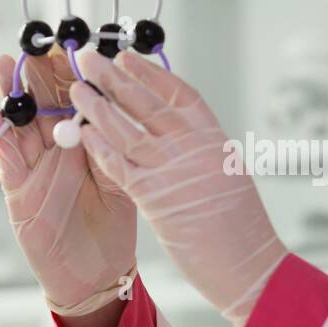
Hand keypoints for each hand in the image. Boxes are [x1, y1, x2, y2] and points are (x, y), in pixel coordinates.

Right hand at [0, 51, 136, 313]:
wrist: (99, 274)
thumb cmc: (112, 227)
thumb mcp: (121, 181)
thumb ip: (112, 148)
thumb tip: (114, 106)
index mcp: (82, 144)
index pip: (72, 100)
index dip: (68, 74)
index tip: (68, 46)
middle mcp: (54, 151)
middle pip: (41, 104)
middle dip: (37, 74)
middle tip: (34, 45)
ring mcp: (34, 169)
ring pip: (19, 124)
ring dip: (12, 95)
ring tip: (6, 65)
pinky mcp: (18, 192)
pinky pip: (6, 161)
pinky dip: (0, 139)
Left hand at [69, 49, 288, 326]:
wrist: (251, 269)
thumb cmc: (242, 232)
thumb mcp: (228, 180)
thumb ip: (201, 157)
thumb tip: (177, 141)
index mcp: (216, 141)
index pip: (181, 94)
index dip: (152, 74)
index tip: (129, 57)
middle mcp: (195, 148)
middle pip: (148, 103)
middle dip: (115, 78)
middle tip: (89, 58)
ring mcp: (175, 171)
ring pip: (127, 129)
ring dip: (97, 107)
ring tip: (75, 88)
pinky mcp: (156, 198)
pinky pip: (118, 164)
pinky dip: (98, 146)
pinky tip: (81, 132)